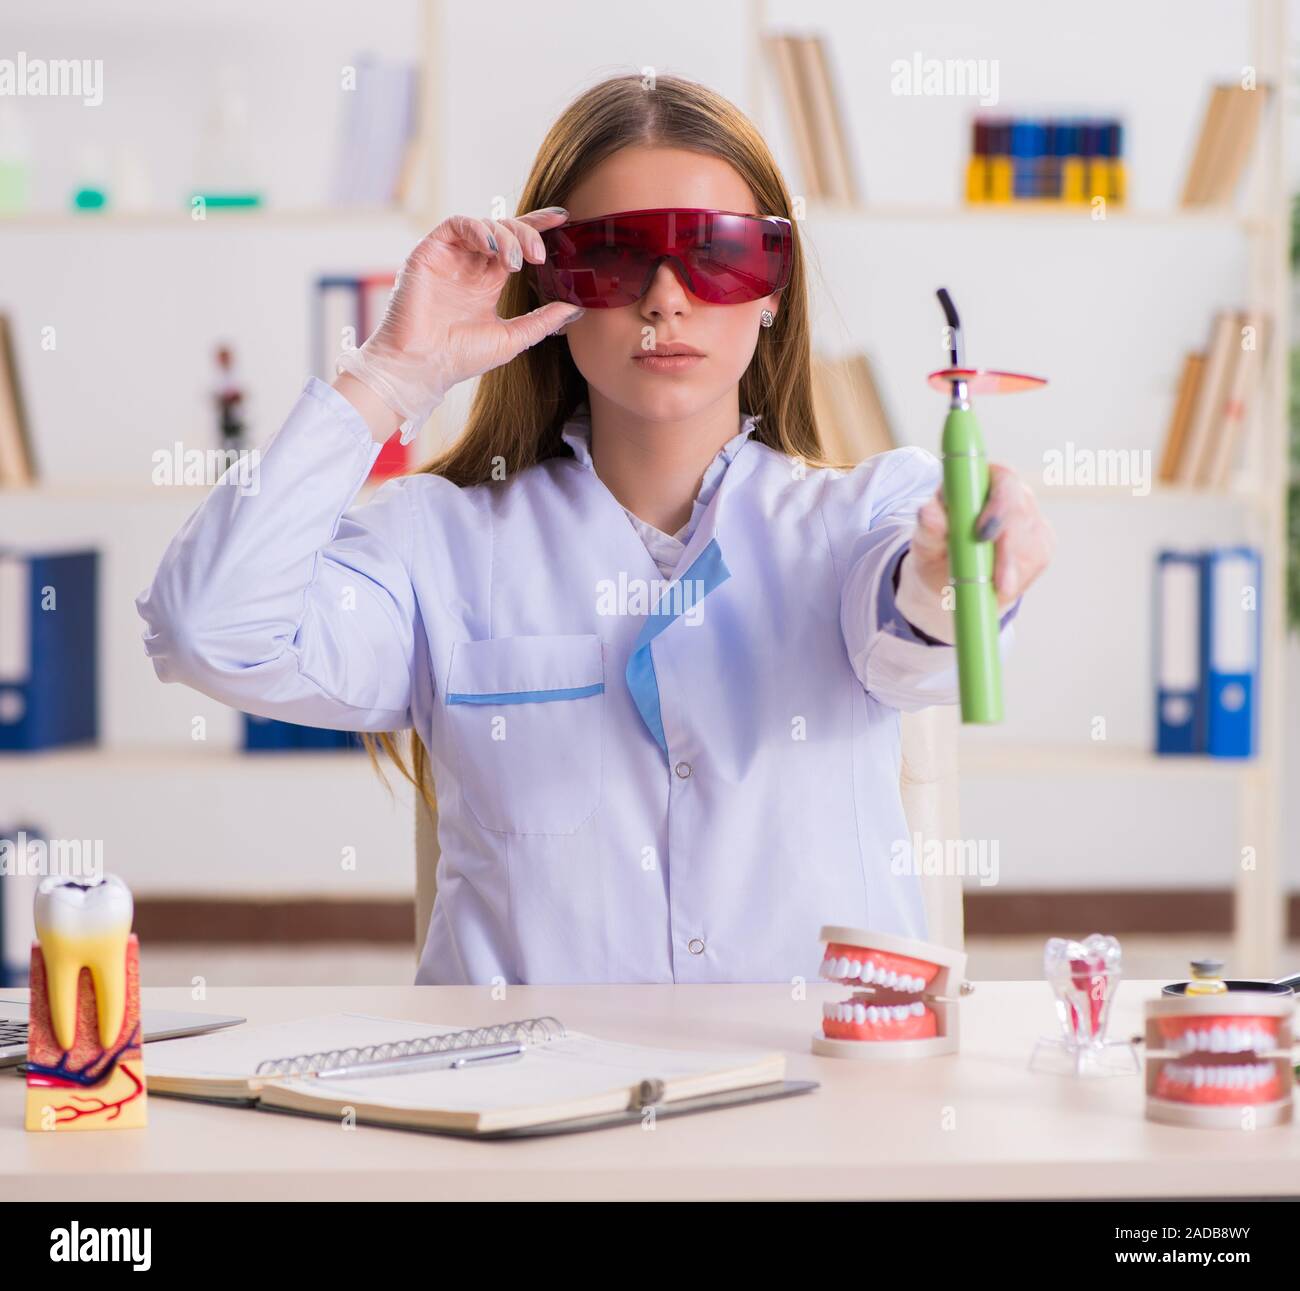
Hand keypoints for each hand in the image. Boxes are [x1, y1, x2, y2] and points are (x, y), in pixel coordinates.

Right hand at [334, 208, 584, 440]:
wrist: (422, 366)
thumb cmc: (460, 358)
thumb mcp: (512, 338)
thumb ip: (542, 321)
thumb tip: (577, 309)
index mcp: (488, 283)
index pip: (516, 246)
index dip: (538, 228)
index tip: (563, 219)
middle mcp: (470, 266)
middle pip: (504, 231)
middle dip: (526, 234)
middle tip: (539, 256)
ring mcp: (450, 257)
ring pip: (484, 225)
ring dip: (506, 236)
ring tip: (516, 262)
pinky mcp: (429, 252)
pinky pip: (456, 225)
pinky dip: (478, 229)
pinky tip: (491, 246)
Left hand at [905, 463, 1053, 610]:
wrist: (945, 573)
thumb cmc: (934, 546)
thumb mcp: (926, 538)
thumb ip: (929, 526)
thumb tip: (926, 512)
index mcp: (983, 479)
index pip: (1003, 481)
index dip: (998, 506)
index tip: (983, 535)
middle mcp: (1013, 494)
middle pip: (1021, 514)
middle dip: (1008, 549)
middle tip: (999, 583)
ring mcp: (1031, 519)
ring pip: (1032, 542)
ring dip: (1013, 569)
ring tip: (994, 589)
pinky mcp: (1041, 545)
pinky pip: (1036, 562)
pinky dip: (1019, 578)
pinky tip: (1001, 587)